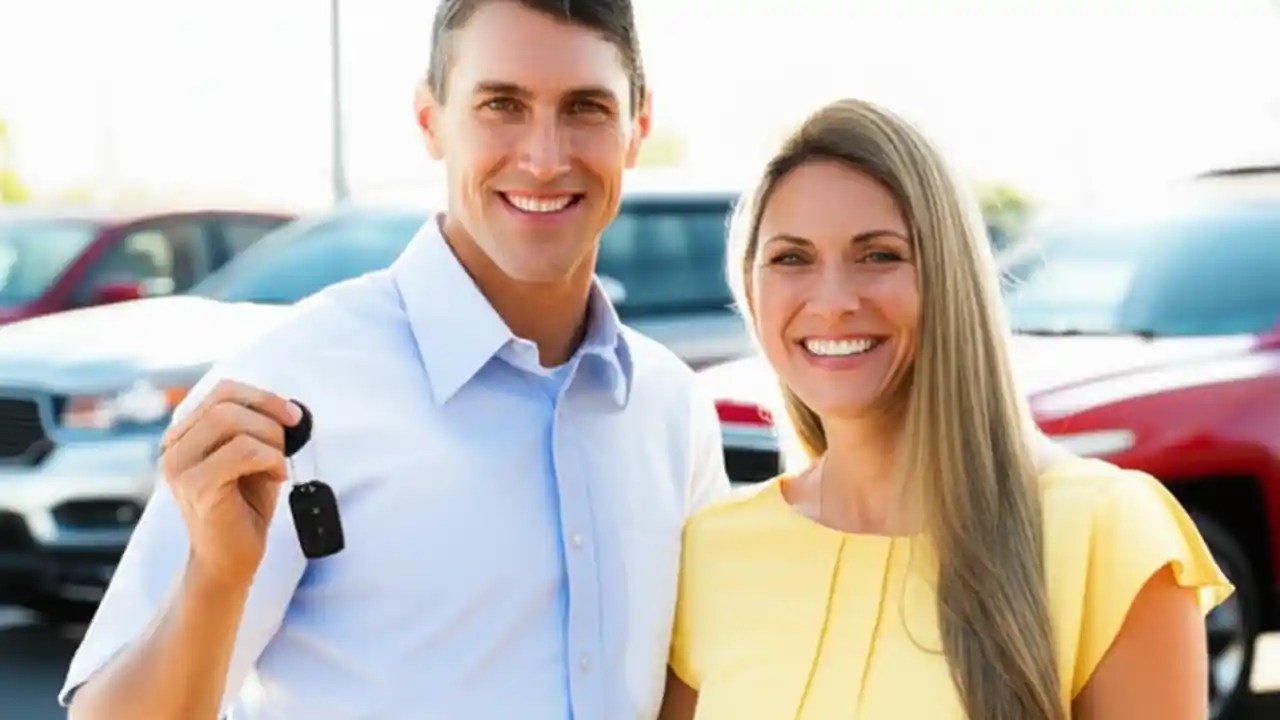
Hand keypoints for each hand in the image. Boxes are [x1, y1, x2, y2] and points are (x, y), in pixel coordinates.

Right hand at [160, 379, 302, 589]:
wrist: (228, 560)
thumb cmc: (244, 508)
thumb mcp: (252, 458)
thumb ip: (257, 427)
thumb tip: (287, 407)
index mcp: (185, 436)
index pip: (221, 391)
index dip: (262, 396)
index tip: (292, 415)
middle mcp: (173, 448)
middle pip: (225, 402)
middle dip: (269, 416)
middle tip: (291, 440)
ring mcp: (180, 467)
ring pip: (230, 421)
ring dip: (270, 439)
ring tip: (277, 465)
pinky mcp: (196, 487)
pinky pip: (242, 451)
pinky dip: (270, 458)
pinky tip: (276, 477)